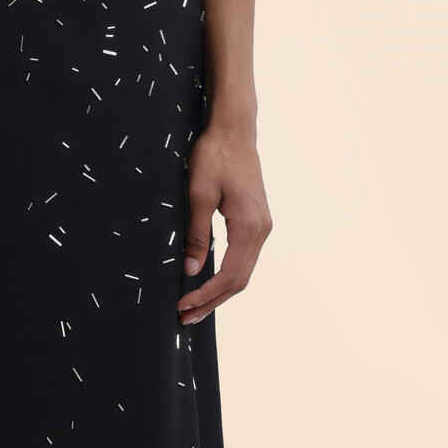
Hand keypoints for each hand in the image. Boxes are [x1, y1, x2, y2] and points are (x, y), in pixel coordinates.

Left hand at [176, 114, 270, 322]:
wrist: (234, 131)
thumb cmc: (214, 156)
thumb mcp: (198, 194)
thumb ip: (197, 234)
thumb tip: (192, 270)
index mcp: (249, 226)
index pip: (229, 275)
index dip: (205, 294)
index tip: (183, 305)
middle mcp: (262, 230)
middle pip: (240, 280)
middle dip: (212, 301)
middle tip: (186, 317)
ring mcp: (263, 226)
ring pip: (244, 271)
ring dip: (220, 291)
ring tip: (196, 306)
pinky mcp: (258, 220)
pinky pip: (245, 257)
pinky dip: (228, 275)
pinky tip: (210, 281)